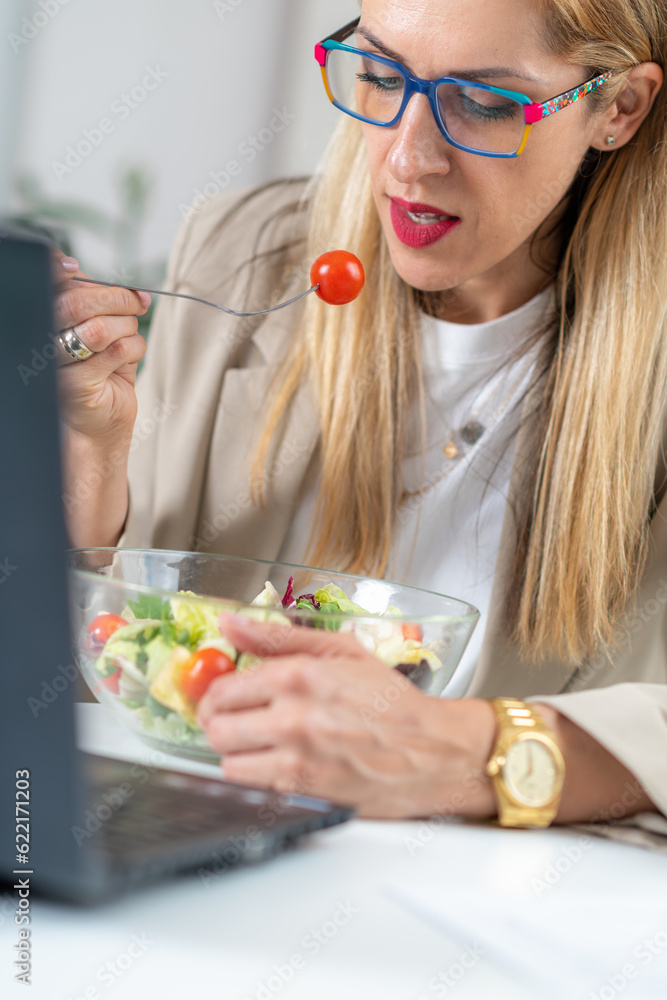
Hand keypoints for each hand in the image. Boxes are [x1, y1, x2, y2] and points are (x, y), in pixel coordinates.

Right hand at [52, 250, 150, 438]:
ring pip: (102, 327)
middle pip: (77, 303)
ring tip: (127, 340)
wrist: (101, 422)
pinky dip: (133, 350)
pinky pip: (117, 351)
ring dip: (127, 328)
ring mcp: (59, 365)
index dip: (59, 270)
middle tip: (138, 303)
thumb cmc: (103, 375)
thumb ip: (104, 306)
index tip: (74, 268)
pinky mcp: (77, 384)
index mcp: (49, 322)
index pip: (51, 287)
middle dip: (117, 298)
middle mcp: (47, 342)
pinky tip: (126, 361)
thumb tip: (132, 291)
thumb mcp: (102, 333)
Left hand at [197, 615, 497, 818]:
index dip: (218, 694)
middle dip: (223, 723)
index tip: (228, 698)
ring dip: (239, 754)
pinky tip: (281, 764)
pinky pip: (253, 788)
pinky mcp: (306, 793)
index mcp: (299, 674)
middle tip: (239, 721)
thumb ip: (277, 636)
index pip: (223, 687)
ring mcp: (299, 758)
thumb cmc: (390, 699)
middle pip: (216, 727)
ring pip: (227, 762)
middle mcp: (294, 716)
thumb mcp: (340, 650)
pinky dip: (259, 778)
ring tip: (262, 745)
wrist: (432, 749)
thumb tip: (230, 622)